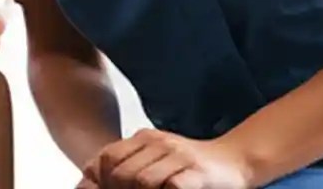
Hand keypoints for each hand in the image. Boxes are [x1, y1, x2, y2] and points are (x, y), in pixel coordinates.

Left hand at [77, 130, 252, 188]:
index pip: (108, 157)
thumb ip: (126, 164)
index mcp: (145, 138)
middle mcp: (160, 143)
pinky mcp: (197, 173)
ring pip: (142, 180)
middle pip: (122, 171)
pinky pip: (172, 186)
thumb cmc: (191, 165)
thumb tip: (87, 180)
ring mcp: (179, 157)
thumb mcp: (155, 158)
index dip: (99, 179)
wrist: (235, 159)